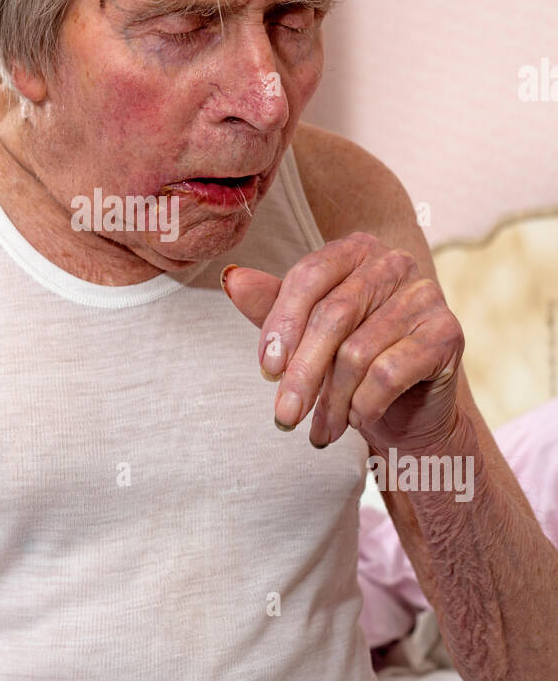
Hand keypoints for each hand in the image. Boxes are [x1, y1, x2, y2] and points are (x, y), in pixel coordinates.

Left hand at [221, 232, 464, 451]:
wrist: (409, 412)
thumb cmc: (351, 367)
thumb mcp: (305, 337)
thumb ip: (272, 306)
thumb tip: (232, 279)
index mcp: (356, 250)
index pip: (308, 278)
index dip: (281, 325)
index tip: (265, 370)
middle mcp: (394, 262)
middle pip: (332, 316)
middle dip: (301, 373)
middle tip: (284, 415)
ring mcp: (425, 294)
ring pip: (358, 352)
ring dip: (333, 401)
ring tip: (321, 430)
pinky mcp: (448, 332)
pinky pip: (389, 372)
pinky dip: (365, 404)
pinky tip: (357, 419)